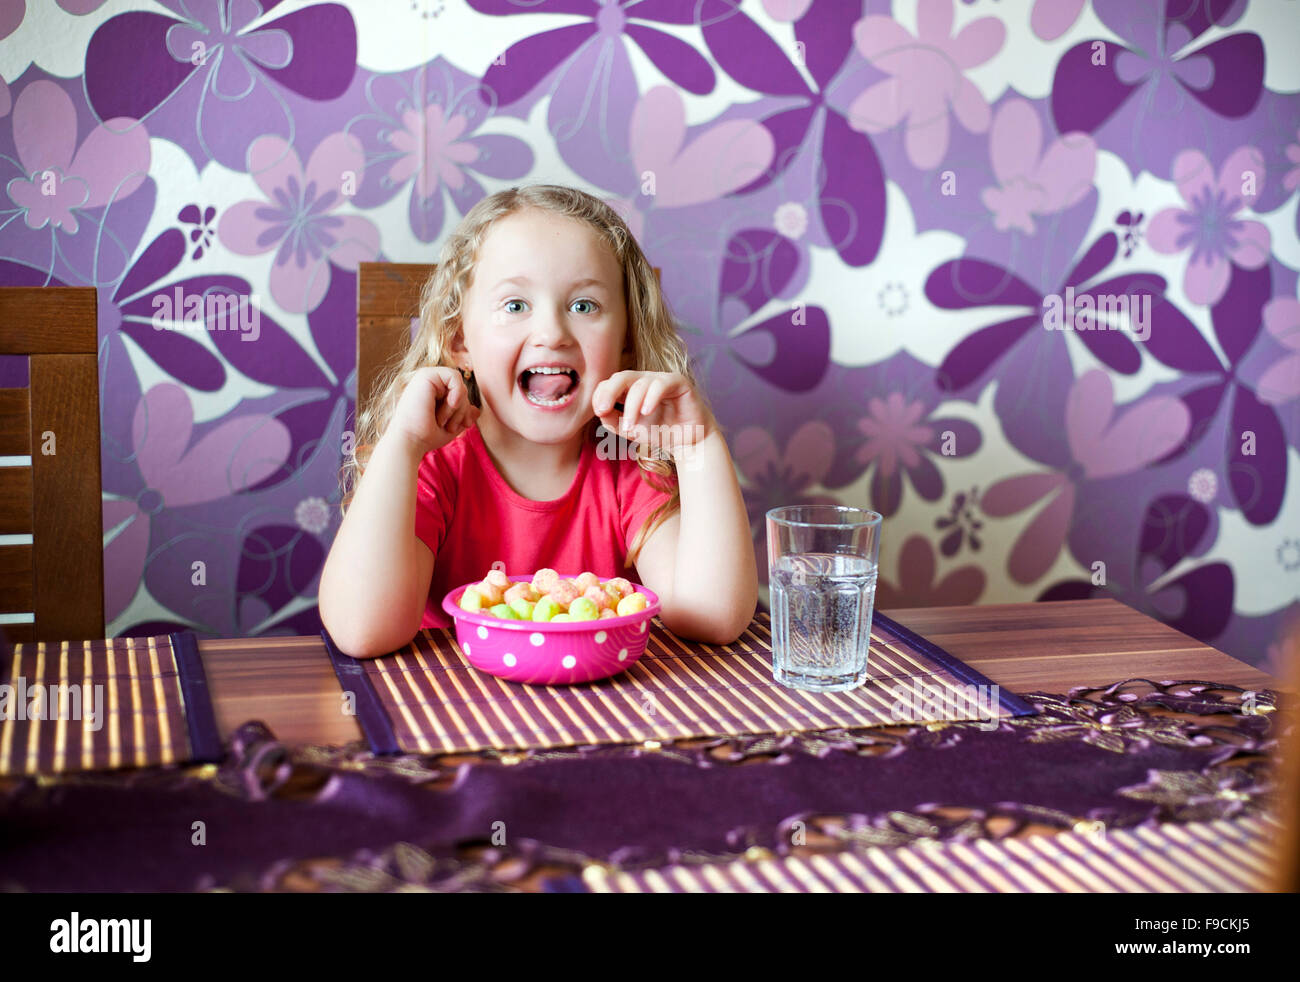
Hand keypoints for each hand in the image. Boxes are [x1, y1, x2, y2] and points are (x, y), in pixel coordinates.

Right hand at [390, 366, 478, 454]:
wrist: (410, 441)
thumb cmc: (426, 436)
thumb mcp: (451, 426)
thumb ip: (463, 416)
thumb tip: (477, 410)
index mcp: (433, 393)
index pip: (462, 394)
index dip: (467, 410)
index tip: (464, 425)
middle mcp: (429, 383)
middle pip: (463, 389)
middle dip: (463, 410)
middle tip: (450, 426)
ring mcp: (426, 378)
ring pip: (460, 385)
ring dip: (458, 407)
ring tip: (442, 420)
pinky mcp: (426, 375)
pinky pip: (454, 376)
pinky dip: (457, 393)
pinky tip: (449, 405)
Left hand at [591, 370, 714, 459]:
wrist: (686, 442)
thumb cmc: (658, 432)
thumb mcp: (629, 430)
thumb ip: (612, 420)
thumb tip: (600, 410)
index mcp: (630, 388)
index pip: (610, 383)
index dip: (601, 394)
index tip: (599, 411)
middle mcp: (644, 380)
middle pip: (621, 376)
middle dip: (609, 392)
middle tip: (603, 409)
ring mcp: (661, 379)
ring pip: (640, 384)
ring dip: (631, 406)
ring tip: (630, 426)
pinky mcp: (678, 382)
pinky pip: (661, 384)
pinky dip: (651, 397)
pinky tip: (647, 412)